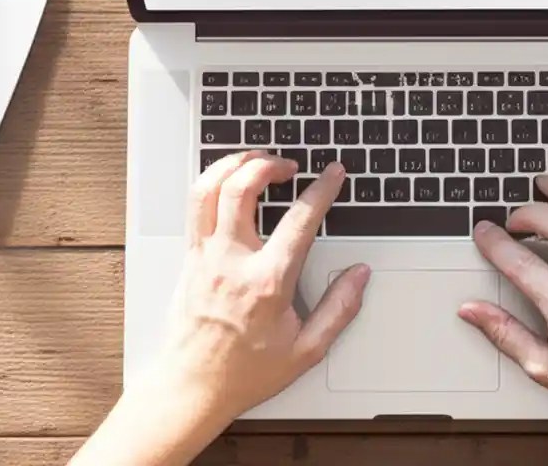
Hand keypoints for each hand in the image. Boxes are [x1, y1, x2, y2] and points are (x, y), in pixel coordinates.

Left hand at [71, 152, 368, 465]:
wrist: (192, 387)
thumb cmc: (245, 371)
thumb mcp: (307, 350)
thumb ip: (339, 309)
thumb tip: (359, 275)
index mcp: (267, 281)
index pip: (300, 219)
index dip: (322, 190)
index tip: (333, 174)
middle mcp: (232, 261)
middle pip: (241, 188)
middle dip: (268, 164)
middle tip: (289, 165)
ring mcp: (205, 256)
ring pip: (209, 189)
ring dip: (233, 164)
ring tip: (255, 160)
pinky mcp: (189, 258)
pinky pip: (194, 207)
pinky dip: (211, 183)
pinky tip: (227, 181)